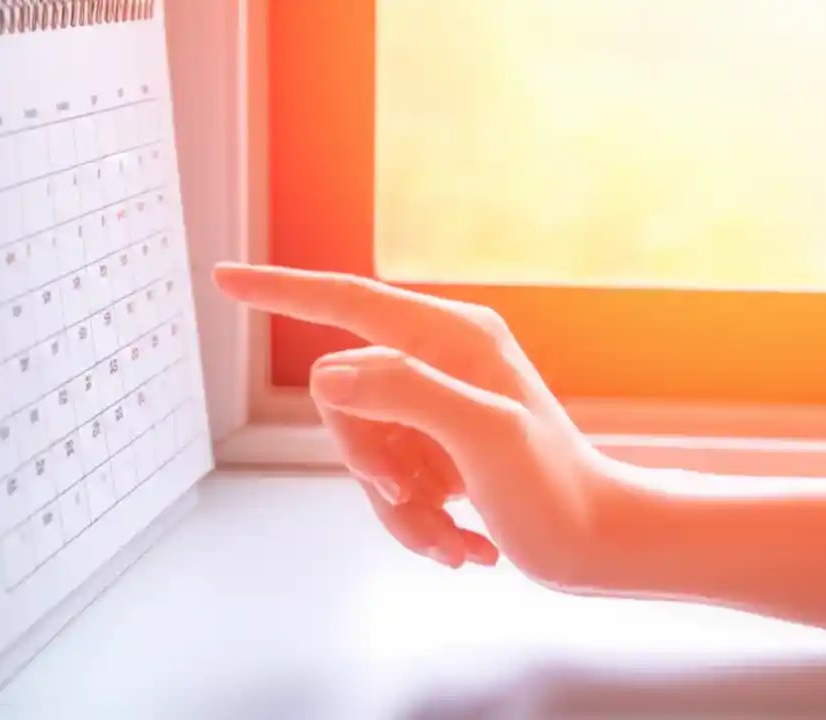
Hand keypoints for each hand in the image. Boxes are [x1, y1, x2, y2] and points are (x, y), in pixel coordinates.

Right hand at [214, 263, 637, 587]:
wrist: (601, 545)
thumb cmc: (557, 492)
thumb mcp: (483, 436)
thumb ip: (405, 393)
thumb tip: (326, 376)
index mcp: (449, 336)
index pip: (346, 300)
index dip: (281, 291)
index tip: (224, 278)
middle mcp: (436, 360)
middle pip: (342, 397)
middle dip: (366, 460)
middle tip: (414, 498)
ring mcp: (434, 405)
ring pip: (362, 448)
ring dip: (398, 507)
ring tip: (453, 539)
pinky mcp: (437, 446)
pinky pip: (386, 478)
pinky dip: (415, 520)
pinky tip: (464, 542)